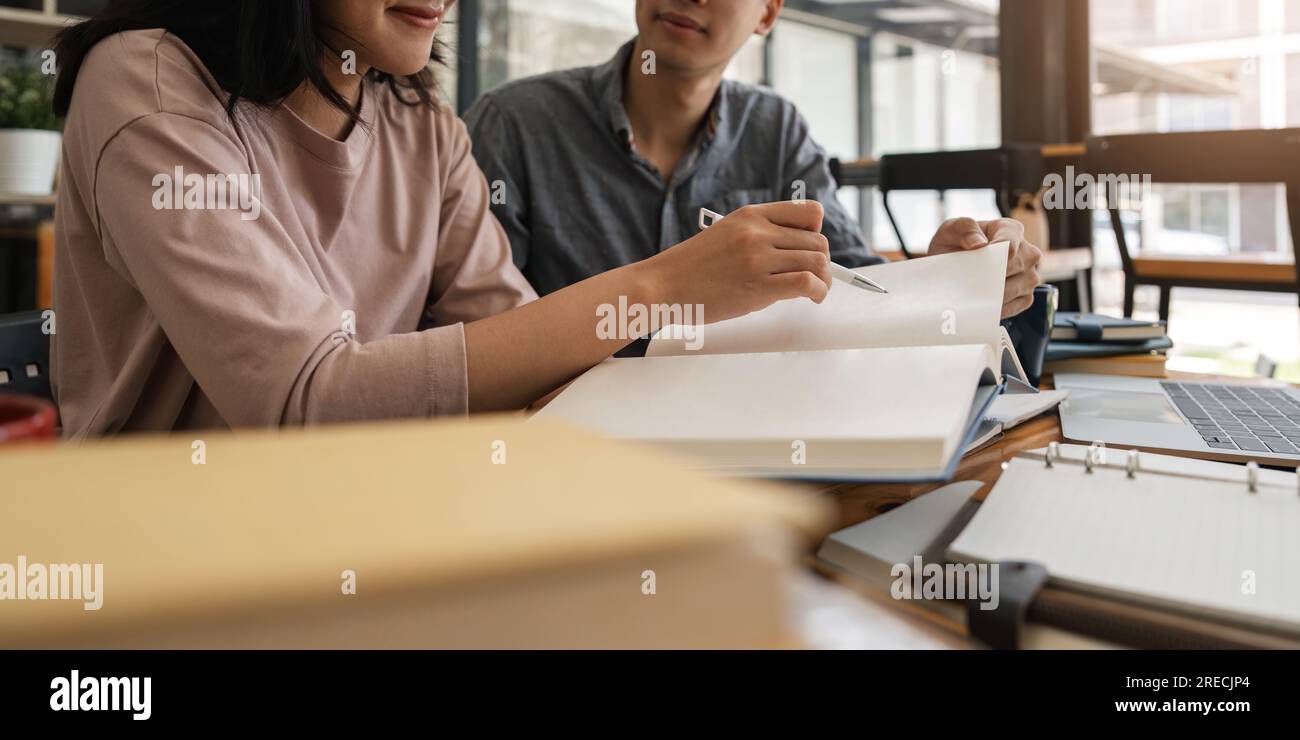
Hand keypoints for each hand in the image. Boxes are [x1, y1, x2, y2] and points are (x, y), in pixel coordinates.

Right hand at [648, 201, 831, 322]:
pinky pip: (806, 283)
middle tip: (815, 277)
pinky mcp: (758, 287)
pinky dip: (818, 291)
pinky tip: (813, 298)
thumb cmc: (690, 267)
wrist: (662, 285)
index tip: (809, 248)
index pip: (809, 211)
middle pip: (817, 241)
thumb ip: (757, 235)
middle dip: (823, 261)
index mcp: (751, 215)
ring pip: (817, 261)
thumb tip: (792, 251)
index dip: (817, 231)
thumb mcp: (725, 234)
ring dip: (824, 279)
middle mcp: (758, 232)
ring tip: (816, 290)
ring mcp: (758, 259)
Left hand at [928, 217, 1041, 318]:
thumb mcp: (951, 230)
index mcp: (1010, 229)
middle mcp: (1026, 251)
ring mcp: (1029, 275)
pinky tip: (982, 304)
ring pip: (1017, 287)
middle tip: (970, 281)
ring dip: (993, 293)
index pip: (1012, 240)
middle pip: (1017, 265)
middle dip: (992, 275)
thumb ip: (965, 228)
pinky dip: (998, 307)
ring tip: (972, 293)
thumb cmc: (953, 246)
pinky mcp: (1025, 296)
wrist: (950, 269)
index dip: (1000, 252)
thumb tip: (979, 243)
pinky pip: (1016, 305)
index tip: (985, 260)